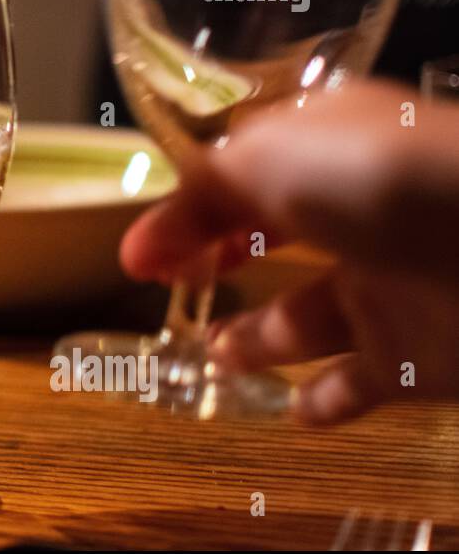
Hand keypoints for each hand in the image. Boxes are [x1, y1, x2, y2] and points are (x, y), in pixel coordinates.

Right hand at [120, 81, 458, 424]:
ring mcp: (388, 283)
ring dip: (256, 338)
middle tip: (170, 290)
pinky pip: (359, 383)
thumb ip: (204, 186)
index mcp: (326, 143)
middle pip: (272, 238)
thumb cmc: (373, 181)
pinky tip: (289, 409)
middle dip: (218, 260)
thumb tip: (157, 227)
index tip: (138, 254)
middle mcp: (356, 210)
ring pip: (306, 315)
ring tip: (213, 356)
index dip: (186, 210)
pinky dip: (324, 398)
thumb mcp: (265, 156)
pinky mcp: (415, 354)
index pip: (241, 173)